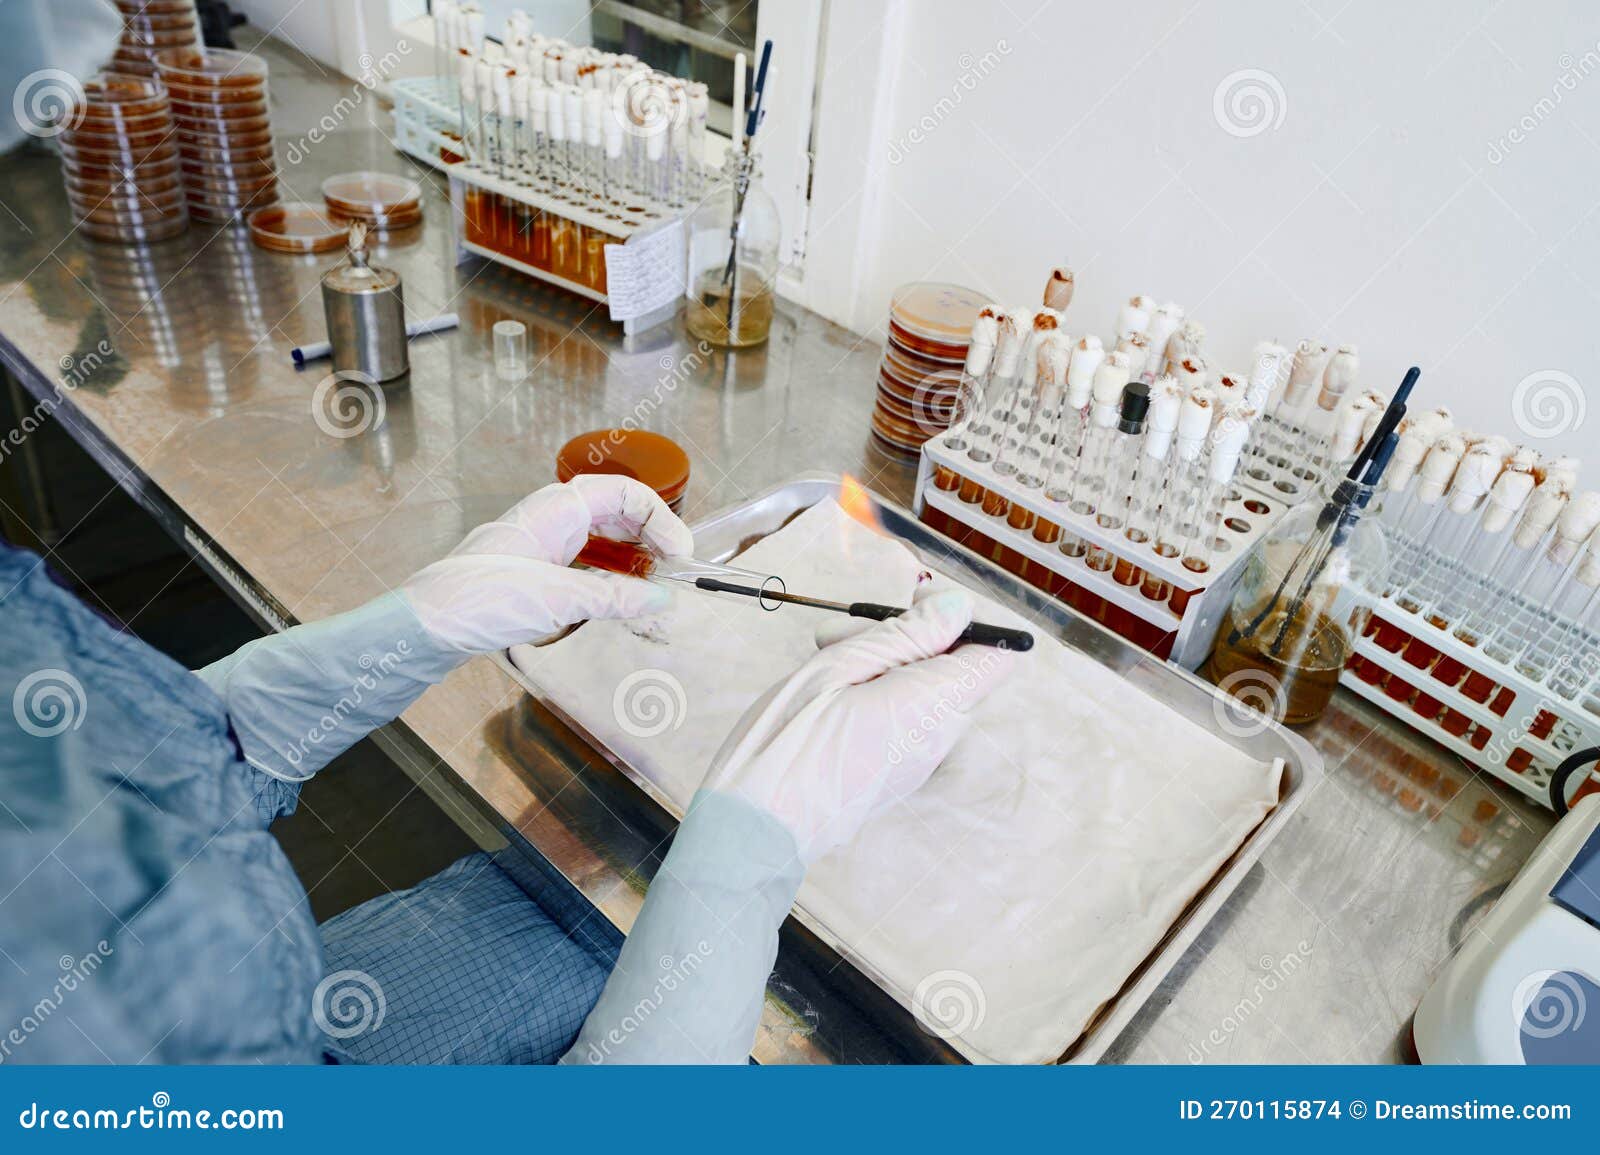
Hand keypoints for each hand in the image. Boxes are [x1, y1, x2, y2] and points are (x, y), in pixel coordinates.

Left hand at [401, 475, 693, 653]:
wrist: (427, 625)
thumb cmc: (479, 601)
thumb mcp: (559, 600)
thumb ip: (615, 598)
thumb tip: (661, 600)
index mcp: (556, 509)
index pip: (625, 493)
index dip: (660, 518)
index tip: (680, 553)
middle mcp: (550, 516)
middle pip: (615, 509)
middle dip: (650, 533)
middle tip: (674, 567)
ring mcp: (540, 540)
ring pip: (600, 533)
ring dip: (631, 552)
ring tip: (653, 581)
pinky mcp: (533, 566)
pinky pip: (583, 556)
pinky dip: (608, 570)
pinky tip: (617, 593)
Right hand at [702, 587, 1013, 863]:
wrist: (755, 827)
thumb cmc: (790, 742)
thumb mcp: (840, 667)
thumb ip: (907, 635)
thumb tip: (959, 609)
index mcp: (934, 705)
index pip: (999, 653)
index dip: (964, 618)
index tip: (913, 603)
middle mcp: (938, 737)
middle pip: (953, 666)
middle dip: (906, 636)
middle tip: (839, 633)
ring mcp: (917, 760)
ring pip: (922, 689)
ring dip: (880, 662)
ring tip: (822, 659)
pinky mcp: (893, 773)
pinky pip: (903, 718)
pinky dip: (873, 694)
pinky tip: (824, 694)